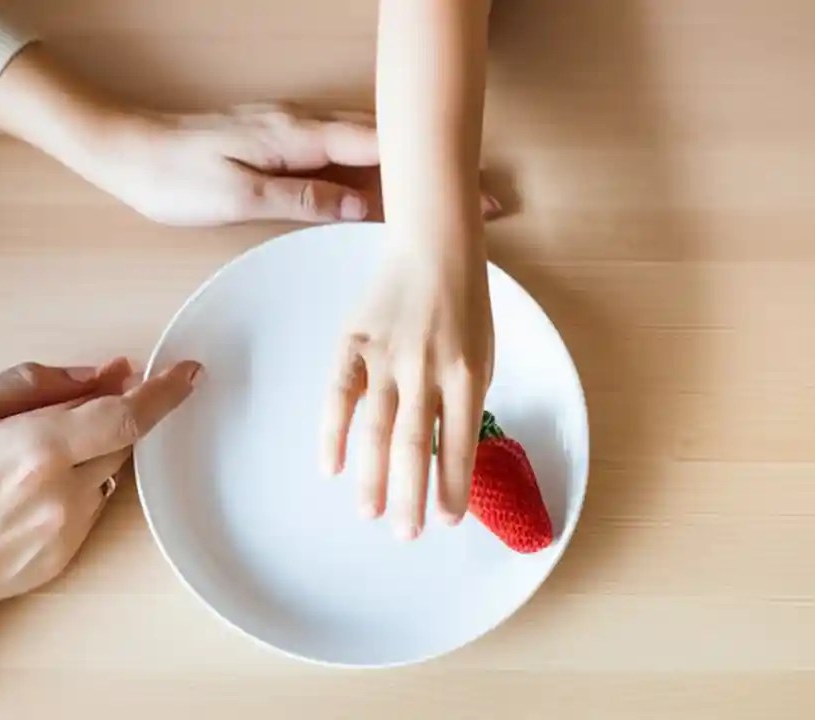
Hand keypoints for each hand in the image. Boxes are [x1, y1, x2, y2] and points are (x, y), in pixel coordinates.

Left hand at [0, 48, 501, 225]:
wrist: (124, 150)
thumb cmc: (173, 177)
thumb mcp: (237, 194)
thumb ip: (304, 199)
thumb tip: (361, 209)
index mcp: (299, 136)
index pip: (384, 152)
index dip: (432, 176)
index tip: (475, 194)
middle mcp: (304, 126)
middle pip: (388, 146)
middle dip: (436, 173)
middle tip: (483, 200)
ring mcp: (295, 132)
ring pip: (370, 149)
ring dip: (412, 172)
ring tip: (451, 199)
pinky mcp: (282, 143)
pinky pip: (345, 155)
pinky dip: (378, 171)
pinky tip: (389, 191)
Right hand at [0, 358, 199, 706]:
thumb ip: (33, 383)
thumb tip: (98, 373)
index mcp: (35, 452)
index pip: (127, 415)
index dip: (165, 391)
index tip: (189, 372)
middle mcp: (61, 497)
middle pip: (120, 441)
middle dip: (114, 411)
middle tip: (90, 389)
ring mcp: (63, 535)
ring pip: (105, 474)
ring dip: (90, 449)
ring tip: (33, 445)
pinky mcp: (58, 561)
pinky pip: (87, 507)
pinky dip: (74, 484)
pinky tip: (25, 485)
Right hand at [320, 223, 492, 538]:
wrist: (435, 249)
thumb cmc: (466, 308)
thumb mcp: (484, 355)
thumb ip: (466, 402)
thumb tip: (448, 458)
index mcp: (466, 373)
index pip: (458, 444)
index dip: (452, 486)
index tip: (445, 521)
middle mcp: (426, 367)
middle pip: (414, 444)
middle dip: (411, 495)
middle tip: (406, 534)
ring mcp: (387, 354)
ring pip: (375, 426)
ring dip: (371, 475)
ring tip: (370, 513)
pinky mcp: (354, 341)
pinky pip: (339, 393)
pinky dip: (332, 432)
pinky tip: (330, 467)